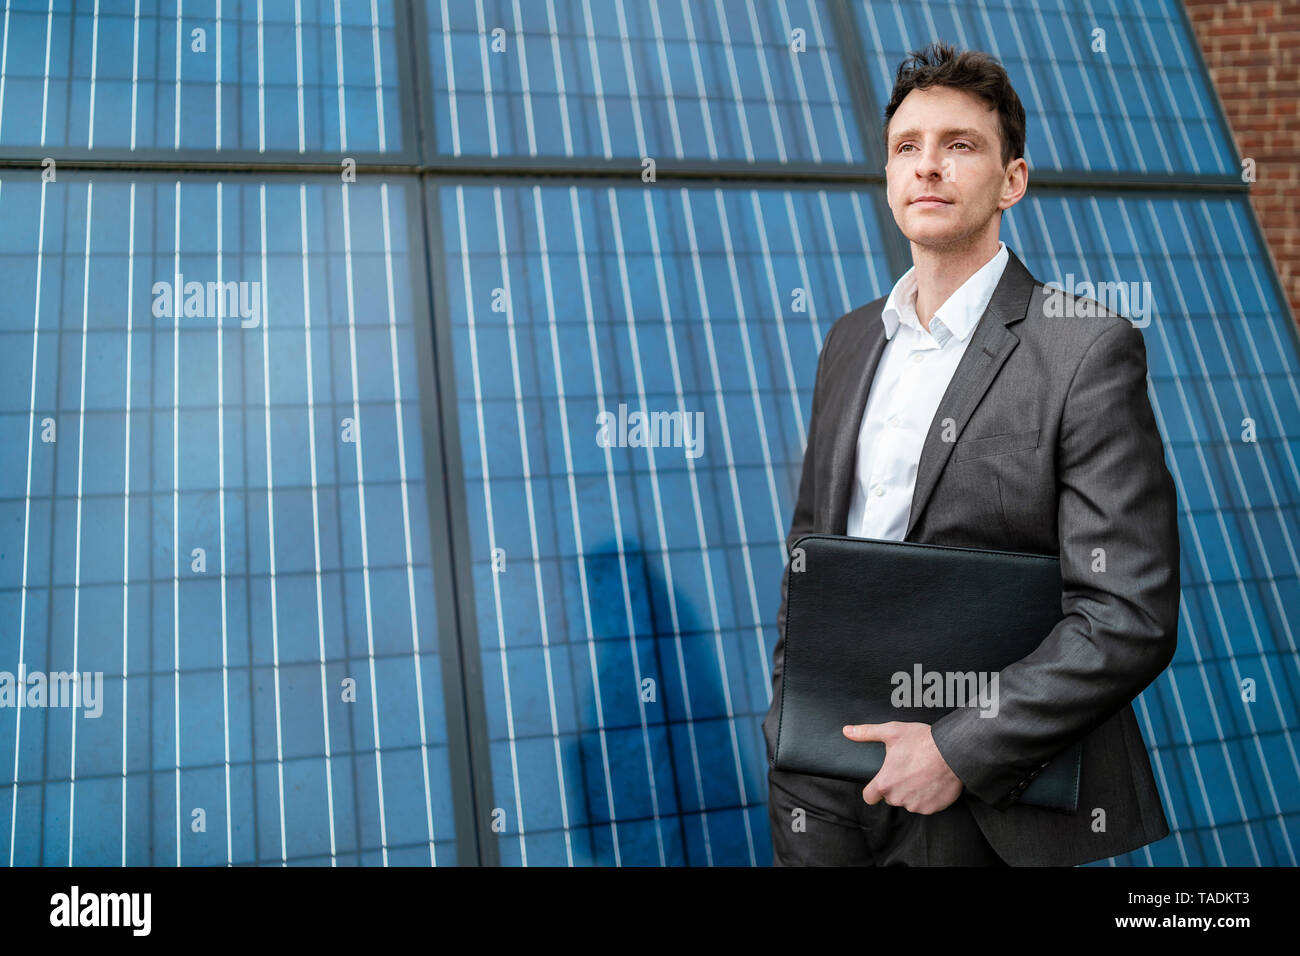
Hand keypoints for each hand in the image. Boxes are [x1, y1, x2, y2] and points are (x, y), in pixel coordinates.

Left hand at [842, 721, 963, 814]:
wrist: (953, 752)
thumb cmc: (922, 741)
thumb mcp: (892, 732)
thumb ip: (867, 733)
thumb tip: (847, 731)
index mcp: (885, 783)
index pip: (869, 797)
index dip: (872, 790)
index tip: (880, 782)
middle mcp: (899, 798)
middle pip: (890, 798)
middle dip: (895, 786)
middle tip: (906, 770)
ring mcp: (916, 805)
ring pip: (908, 801)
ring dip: (911, 792)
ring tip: (921, 773)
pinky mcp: (932, 808)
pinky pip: (925, 805)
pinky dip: (927, 796)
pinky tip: (931, 781)